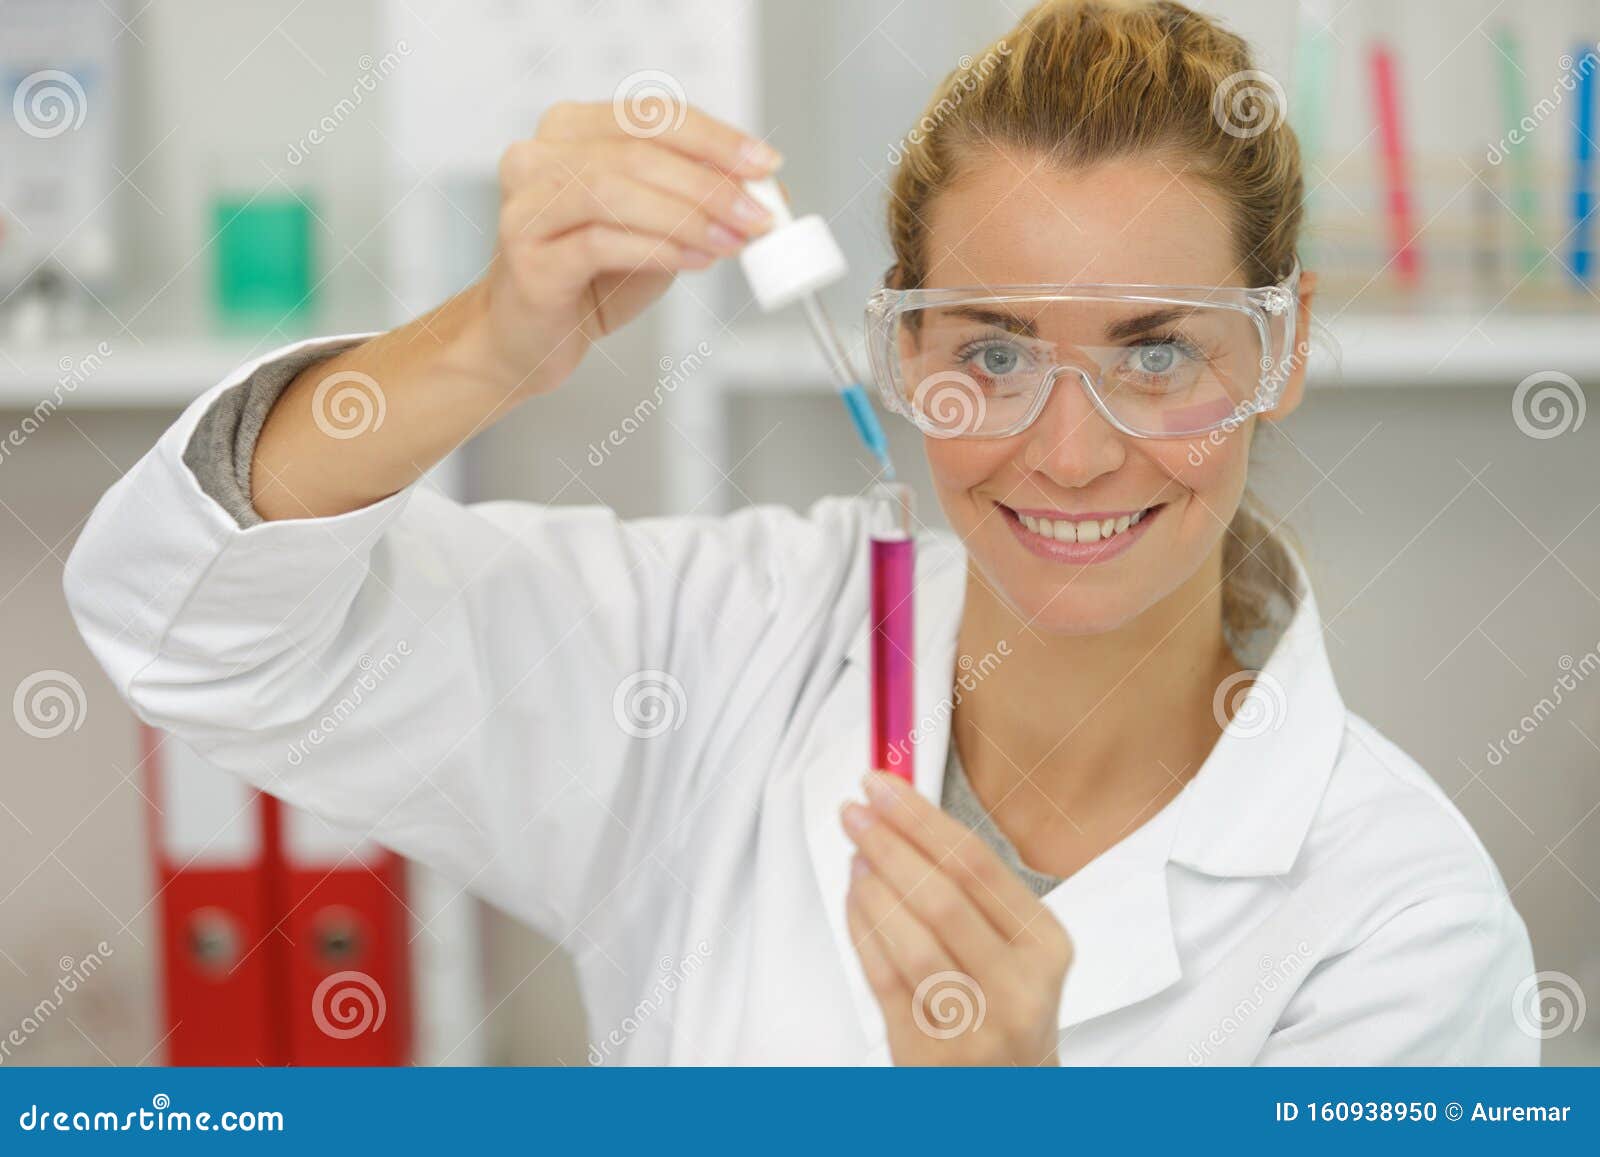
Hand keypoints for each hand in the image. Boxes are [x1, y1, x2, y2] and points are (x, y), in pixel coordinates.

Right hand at [482, 100, 780, 396]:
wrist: (528, 337)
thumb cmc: (589, 279)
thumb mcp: (656, 228)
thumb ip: (698, 201)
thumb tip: (766, 190)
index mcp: (569, 132)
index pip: (650, 116)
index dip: (714, 137)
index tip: (765, 164)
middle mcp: (537, 158)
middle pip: (637, 152)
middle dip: (709, 184)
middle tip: (757, 215)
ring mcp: (526, 207)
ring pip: (615, 191)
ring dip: (687, 217)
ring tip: (731, 242)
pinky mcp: (528, 258)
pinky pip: (600, 243)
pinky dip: (657, 250)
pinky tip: (693, 262)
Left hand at [842, 771, 1072, 1065]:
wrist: (1012, 1095)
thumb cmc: (1006, 1005)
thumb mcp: (1016, 947)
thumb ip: (969, 888)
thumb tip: (901, 815)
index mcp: (1045, 946)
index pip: (977, 865)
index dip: (923, 820)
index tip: (882, 785)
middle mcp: (1019, 989)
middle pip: (942, 898)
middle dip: (891, 845)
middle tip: (854, 810)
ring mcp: (975, 1028)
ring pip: (911, 941)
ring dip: (873, 887)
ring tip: (854, 853)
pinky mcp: (929, 1056)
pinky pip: (884, 981)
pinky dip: (862, 932)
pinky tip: (853, 899)